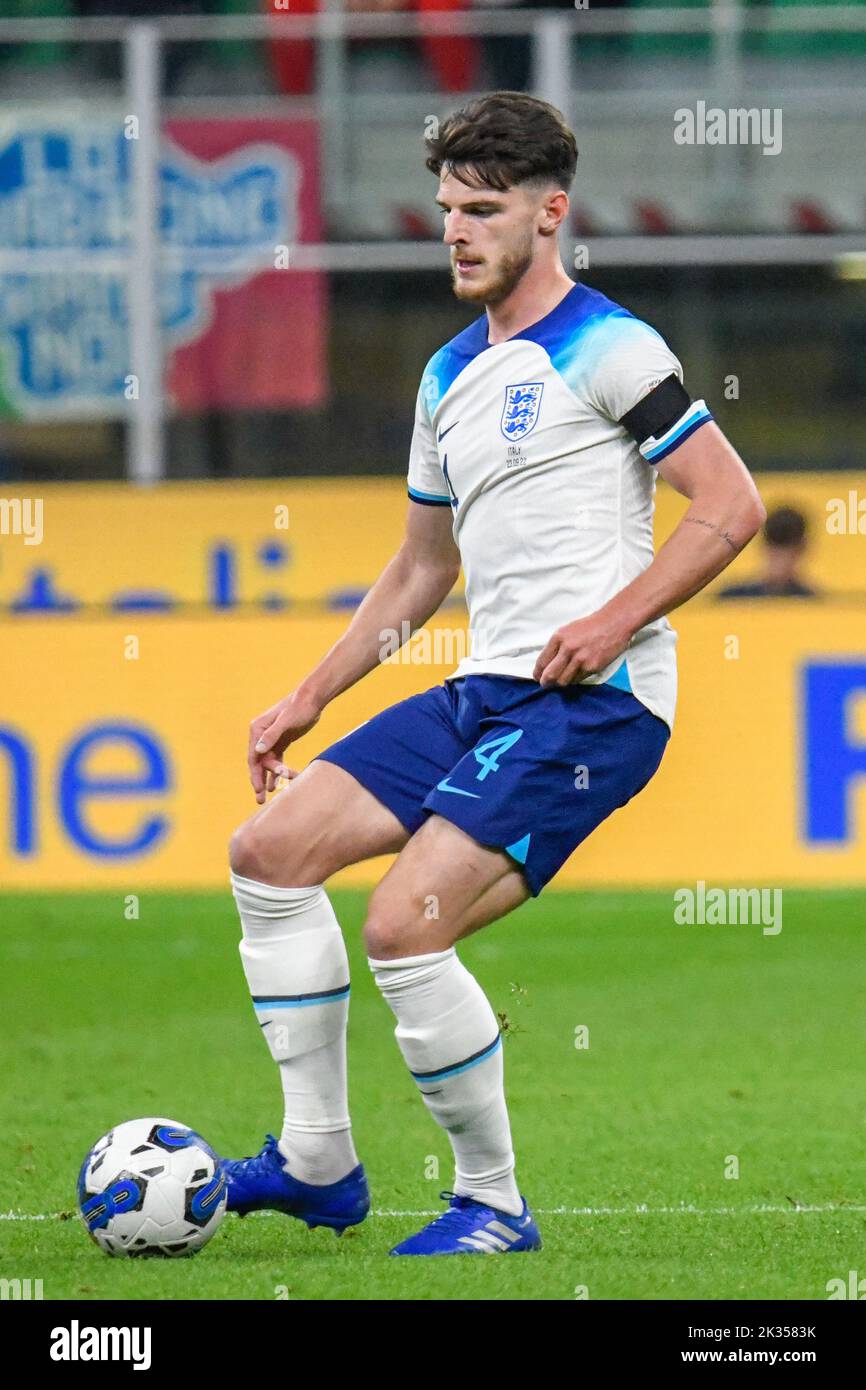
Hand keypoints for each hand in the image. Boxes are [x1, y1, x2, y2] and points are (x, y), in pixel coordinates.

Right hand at [247, 689, 322, 803]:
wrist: (312, 698)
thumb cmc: (300, 707)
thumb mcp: (286, 721)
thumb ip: (271, 735)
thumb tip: (258, 750)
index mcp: (258, 729)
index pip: (254, 756)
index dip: (255, 774)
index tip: (258, 789)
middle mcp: (261, 734)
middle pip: (258, 762)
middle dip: (259, 781)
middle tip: (260, 800)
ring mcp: (271, 738)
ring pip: (267, 763)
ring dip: (268, 778)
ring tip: (267, 796)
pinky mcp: (282, 740)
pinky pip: (277, 759)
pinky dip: (277, 771)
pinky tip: (278, 784)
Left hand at [533, 608, 631, 687]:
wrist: (614, 623)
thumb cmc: (590, 626)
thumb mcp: (567, 631)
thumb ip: (556, 646)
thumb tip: (547, 665)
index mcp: (558, 637)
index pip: (542, 661)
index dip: (538, 673)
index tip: (537, 677)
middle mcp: (567, 649)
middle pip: (550, 675)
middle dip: (546, 683)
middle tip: (546, 685)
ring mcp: (580, 659)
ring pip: (564, 681)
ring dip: (561, 683)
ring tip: (562, 680)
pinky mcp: (592, 667)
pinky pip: (578, 680)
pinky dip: (575, 680)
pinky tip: (576, 674)